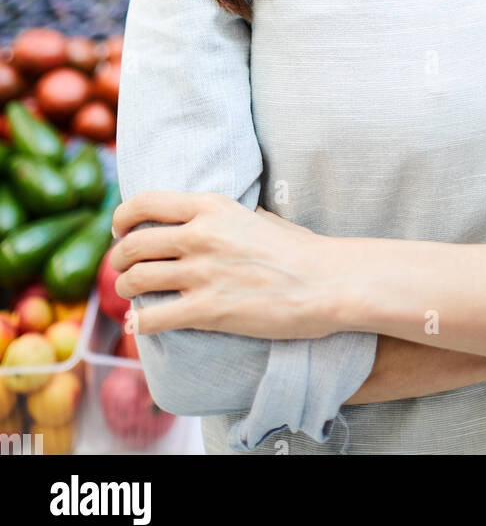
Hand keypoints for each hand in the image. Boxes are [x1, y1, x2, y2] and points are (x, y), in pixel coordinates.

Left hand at [110, 192, 344, 339]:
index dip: (122, 218)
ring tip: (132, 295)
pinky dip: (140, 322)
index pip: (145, 202)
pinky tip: (142, 323)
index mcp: (212, 205)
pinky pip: (152, 317)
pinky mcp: (208, 310)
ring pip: (135, 280)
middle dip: (119, 260)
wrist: (326, 282)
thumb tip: (196, 222)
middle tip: (122, 269)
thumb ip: (222, 217)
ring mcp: (202, 272)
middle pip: (133, 245)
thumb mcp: (256, 216)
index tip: (120, 231)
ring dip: (125, 290)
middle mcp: (201, 235)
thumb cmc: (298, 250)